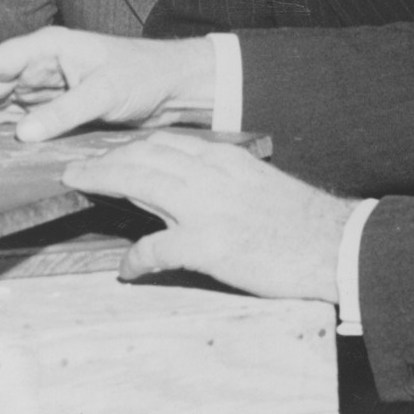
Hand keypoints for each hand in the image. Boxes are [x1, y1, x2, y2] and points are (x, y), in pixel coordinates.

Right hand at [0, 28, 216, 137]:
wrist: (173, 86)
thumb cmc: (143, 74)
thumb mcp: (104, 93)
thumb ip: (63, 113)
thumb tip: (24, 132)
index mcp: (48, 47)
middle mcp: (41, 64)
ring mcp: (47, 86)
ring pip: (1, 102)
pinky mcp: (56, 106)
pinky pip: (20, 117)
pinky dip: (2, 129)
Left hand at [61, 130, 352, 301]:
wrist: (337, 247)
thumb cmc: (301, 225)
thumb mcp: (257, 188)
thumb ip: (222, 184)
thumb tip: (190, 194)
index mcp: (225, 160)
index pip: (165, 142)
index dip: (128, 147)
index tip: (106, 154)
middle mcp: (211, 175)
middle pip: (142, 154)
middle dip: (103, 160)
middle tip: (76, 169)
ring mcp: (207, 207)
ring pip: (138, 181)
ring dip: (102, 182)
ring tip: (80, 189)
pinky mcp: (208, 244)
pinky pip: (155, 248)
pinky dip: (136, 260)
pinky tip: (128, 271)